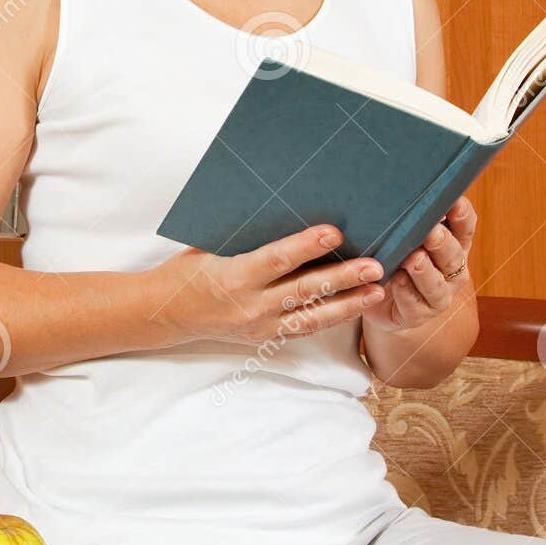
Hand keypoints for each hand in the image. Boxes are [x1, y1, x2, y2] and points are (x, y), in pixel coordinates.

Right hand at [149, 223, 387, 348]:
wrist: (168, 313)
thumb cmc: (189, 270)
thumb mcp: (210, 246)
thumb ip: (247, 235)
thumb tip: (286, 207)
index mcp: (234, 276)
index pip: (277, 259)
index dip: (307, 246)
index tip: (335, 233)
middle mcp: (251, 306)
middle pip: (304, 290)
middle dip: (343, 278)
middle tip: (375, 266)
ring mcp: (261, 325)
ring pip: (312, 316)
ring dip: (348, 304)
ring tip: (377, 291)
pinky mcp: (266, 337)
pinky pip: (304, 327)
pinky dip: (331, 316)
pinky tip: (355, 305)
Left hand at [361, 198, 476, 333]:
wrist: (380, 301)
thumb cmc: (393, 257)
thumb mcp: (399, 235)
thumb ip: (405, 218)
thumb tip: (394, 188)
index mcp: (453, 245)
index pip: (465, 227)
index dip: (462, 215)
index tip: (455, 202)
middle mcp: (451, 271)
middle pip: (453, 255)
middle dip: (442, 244)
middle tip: (432, 232)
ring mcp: (438, 296)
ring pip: (436, 284)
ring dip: (425, 271)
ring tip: (414, 259)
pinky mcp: (418, 315)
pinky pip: (414, 306)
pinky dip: (405, 293)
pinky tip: (396, 282)